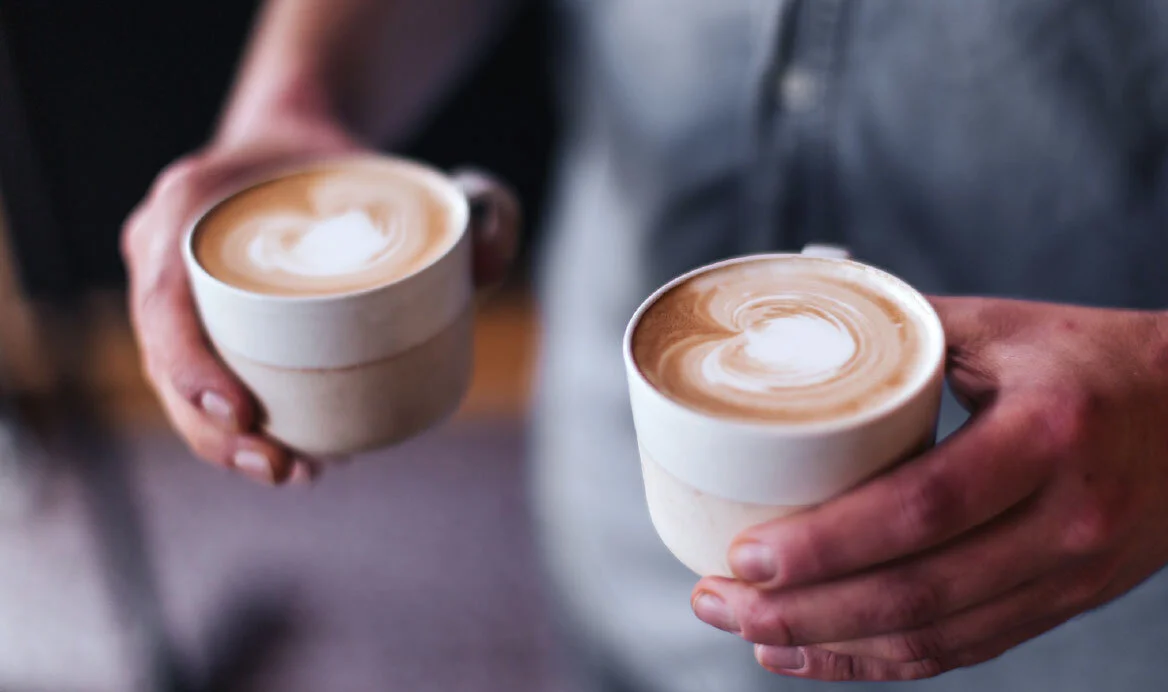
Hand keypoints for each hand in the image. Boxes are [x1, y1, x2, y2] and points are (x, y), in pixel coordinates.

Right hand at [121, 124, 519, 485]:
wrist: (292, 143)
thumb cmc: (342, 160)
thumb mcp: (399, 170)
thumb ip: (466, 207)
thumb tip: (491, 262)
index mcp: (188, 203)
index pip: (165, 301)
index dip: (191, 367)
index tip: (245, 414)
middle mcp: (161, 248)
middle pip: (163, 361)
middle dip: (214, 433)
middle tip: (287, 468)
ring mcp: (168, 287)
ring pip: (173, 383)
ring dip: (223, 444)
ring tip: (297, 473)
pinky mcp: (189, 318)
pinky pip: (193, 378)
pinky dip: (231, 427)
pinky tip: (289, 459)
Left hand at [690, 297, 1167, 680]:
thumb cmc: (1100, 360)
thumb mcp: (1007, 329)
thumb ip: (904, 339)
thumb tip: (797, 341)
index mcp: (1046, 437)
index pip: (922, 509)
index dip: (827, 544)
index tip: (746, 553)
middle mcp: (1064, 521)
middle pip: (916, 593)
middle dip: (801, 610)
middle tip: (717, 599)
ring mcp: (1068, 576)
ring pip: (932, 637)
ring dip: (827, 646)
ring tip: (746, 628)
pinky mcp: (1061, 604)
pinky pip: (962, 650)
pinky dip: (879, 663)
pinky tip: (814, 655)